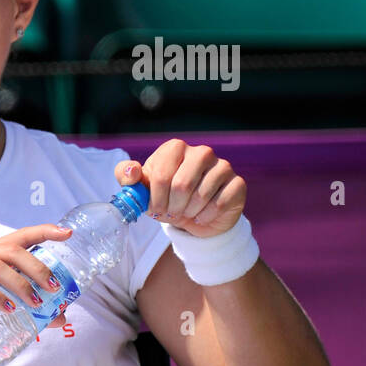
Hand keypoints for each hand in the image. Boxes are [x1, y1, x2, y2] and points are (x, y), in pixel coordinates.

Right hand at [0, 224, 75, 341]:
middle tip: (54, 288)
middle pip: (12, 250)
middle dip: (37, 268)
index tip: (66, 233)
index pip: (18, 236)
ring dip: (20, 285)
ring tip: (35, 303)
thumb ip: (23, 304)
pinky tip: (9, 308)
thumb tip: (61, 317)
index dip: (43, 232)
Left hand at [115, 139, 245, 237]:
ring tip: (185, 212)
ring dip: (188, 212)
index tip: (154, 209)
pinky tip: (202, 214)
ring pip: (201, 196)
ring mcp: (222, 166)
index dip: (155, 199)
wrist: (192, 216)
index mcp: (175, 148)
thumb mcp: (141, 188)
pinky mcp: (237, 183)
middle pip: (181, 185)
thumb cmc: (164, 198)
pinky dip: (205, 216)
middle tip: (170, 213)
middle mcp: (201, 152)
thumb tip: (132, 171)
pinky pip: (219, 204)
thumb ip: (127, 176)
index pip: (161, 175)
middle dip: (172, 207)